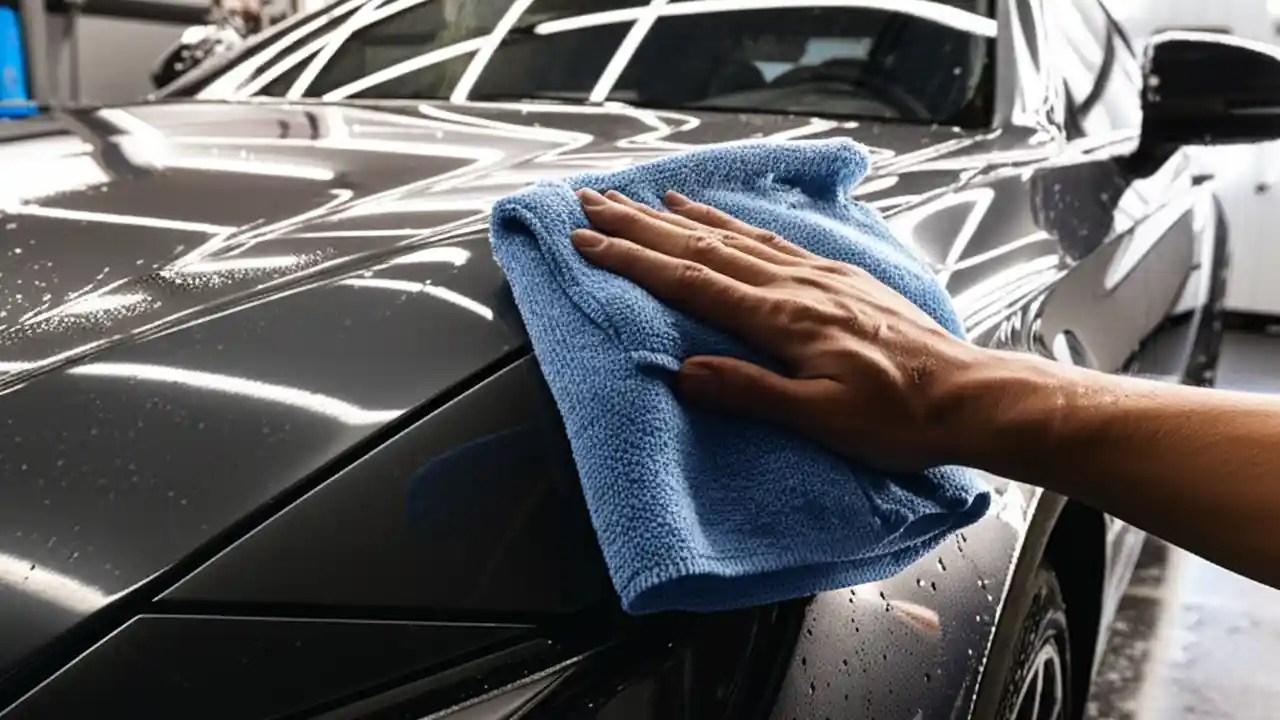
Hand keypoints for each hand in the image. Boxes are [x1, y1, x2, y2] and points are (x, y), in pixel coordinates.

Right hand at [570, 188, 991, 472]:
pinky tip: (718, 217)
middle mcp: (795, 285)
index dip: (633, 261)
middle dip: (640, 224)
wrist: (967, 396)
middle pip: (701, 247)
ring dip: (680, 217)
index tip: (587, 241)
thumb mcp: (821, 420)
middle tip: (593, 202)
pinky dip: (733, 223)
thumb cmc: (899, 419)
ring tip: (643, 199)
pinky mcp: (837, 278)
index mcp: (783, 319)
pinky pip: (770, 239)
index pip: (690, 282)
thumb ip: (751, 392)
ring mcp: (817, 276)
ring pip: (733, 236)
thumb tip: (685, 372)